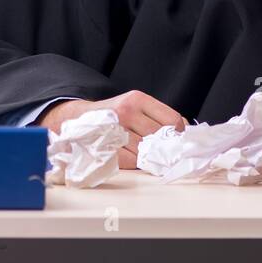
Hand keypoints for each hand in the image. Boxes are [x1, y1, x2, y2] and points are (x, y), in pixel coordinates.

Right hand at [38, 90, 186, 169]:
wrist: (77, 119)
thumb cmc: (113, 114)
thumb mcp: (135, 105)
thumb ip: (159, 116)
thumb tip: (184, 131)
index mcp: (137, 99)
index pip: (172, 120)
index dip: (178, 133)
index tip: (175, 138)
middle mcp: (125, 112)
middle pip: (160, 138)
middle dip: (164, 147)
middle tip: (163, 152)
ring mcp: (114, 130)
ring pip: (146, 151)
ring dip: (149, 157)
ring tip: (146, 155)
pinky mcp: (105, 148)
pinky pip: (130, 162)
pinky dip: (134, 163)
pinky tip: (132, 157)